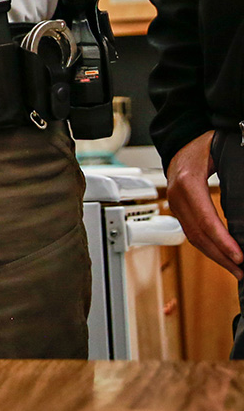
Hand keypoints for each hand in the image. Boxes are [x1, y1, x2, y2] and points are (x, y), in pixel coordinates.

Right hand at [168, 132, 241, 279]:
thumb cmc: (205, 144)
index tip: (240, 257)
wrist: (181, 140)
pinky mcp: (177, 208)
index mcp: (188, 182)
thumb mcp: (223, 153)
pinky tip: (222, 255)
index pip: (206, 220)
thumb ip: (237, 174)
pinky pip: (191, 232)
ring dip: (215, 255)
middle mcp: (177, 195)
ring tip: (236, 269)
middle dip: (221, 256)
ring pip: (193, 237)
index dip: (223, 241)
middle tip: (242, 271)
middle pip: (198, 234)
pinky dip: (207, 246)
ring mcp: (174, 203)